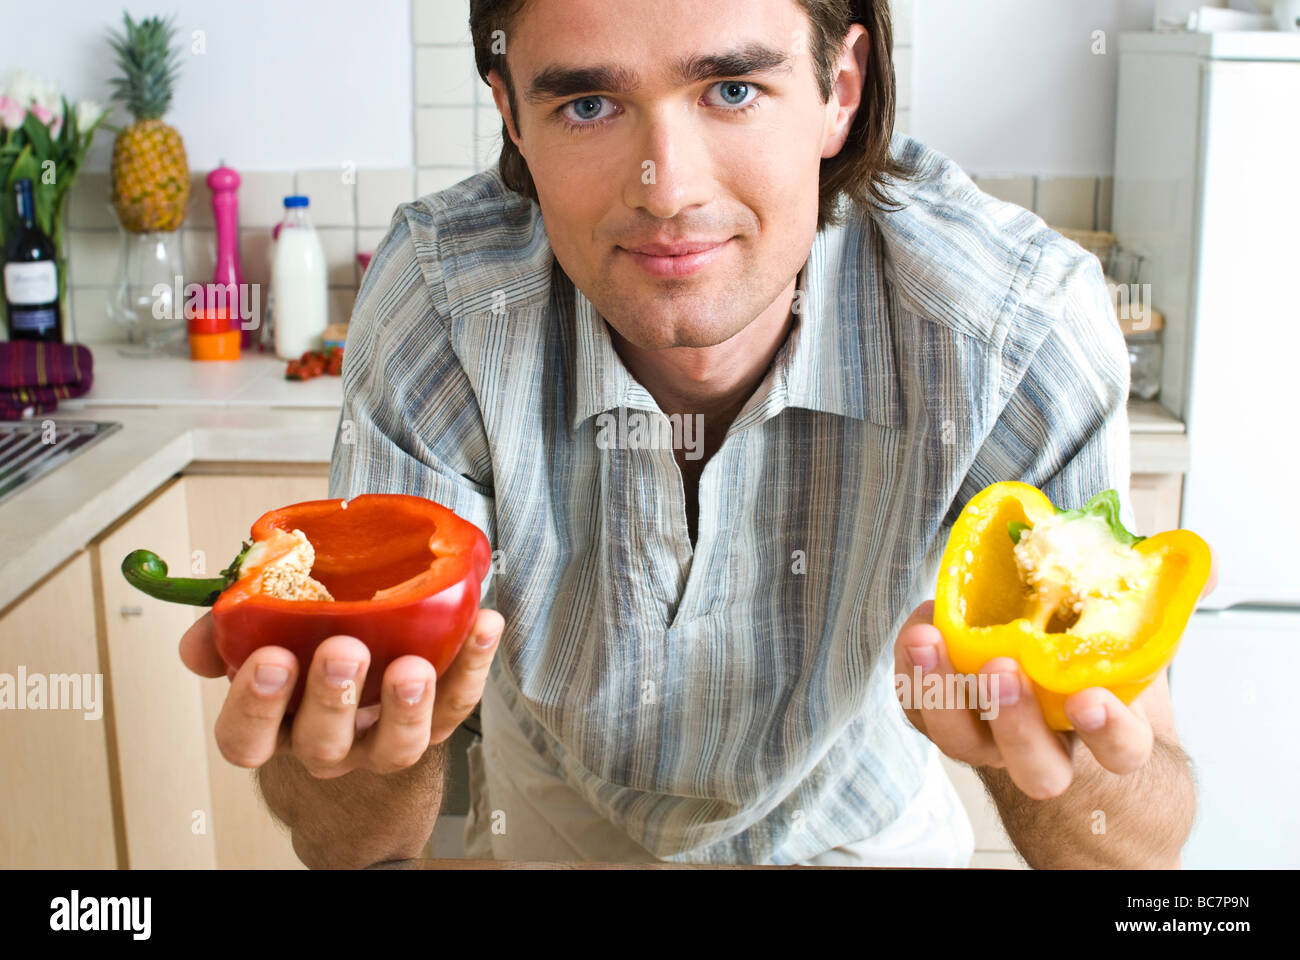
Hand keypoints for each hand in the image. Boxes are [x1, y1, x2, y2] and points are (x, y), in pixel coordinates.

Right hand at [179, 608, 504, 778]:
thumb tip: (197, 644)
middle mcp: (327, 743)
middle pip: (322, 742)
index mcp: (274, 723)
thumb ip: (227, 630)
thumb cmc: (306, 642)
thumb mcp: (260, 632)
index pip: (248, 738)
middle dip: (333, 697)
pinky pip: (458, 704)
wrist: (366, 655)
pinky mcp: (437, 723)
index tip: (271, 658)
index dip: (255, 705)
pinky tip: (482, 624)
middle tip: (344, 651)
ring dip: (407, 707)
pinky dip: (473, 666)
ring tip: (413, 666)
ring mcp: (383, 740)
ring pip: (396, 747)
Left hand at [893, 549, 1217, 799]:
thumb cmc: (1091, 671)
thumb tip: (1197, 567)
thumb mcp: (1133, 640)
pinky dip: (911, 668)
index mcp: (1105, 735)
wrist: (1048, 707)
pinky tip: (918, 627)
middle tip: (1002, 669)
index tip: (1092, 699)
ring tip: (930, 640)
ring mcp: (990, 742)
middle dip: (1012, 719)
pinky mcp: (944, 720)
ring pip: (962, 742)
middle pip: (1030, 764)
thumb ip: (1160, 604)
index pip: (1119, 750)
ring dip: (940, 692)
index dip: (1107, 729)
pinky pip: (919, 709)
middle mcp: (1045, 750)